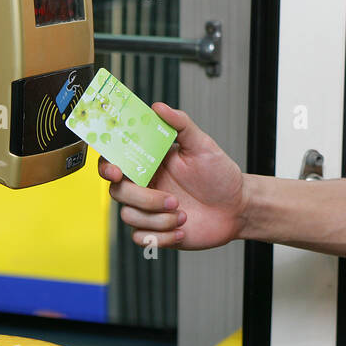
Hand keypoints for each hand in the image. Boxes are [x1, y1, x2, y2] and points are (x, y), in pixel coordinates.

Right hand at [99, 102, 244, 250]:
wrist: (238, 207)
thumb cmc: (220, 175)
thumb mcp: (203, 145)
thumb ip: (180, 124)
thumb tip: (158, 107)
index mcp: (150, 162)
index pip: (115, 160)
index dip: (107, 165)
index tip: (117, 171)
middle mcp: (145, 185)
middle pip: (118, 191)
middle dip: (143, 198)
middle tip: (172, 199)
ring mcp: (148, 209)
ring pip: (129, 216)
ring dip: (157, 219)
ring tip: (183, 214)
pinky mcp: (156, 231)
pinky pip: (141, 238)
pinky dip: (161, 237)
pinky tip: (182, 230)